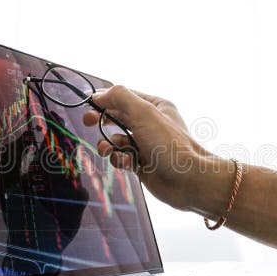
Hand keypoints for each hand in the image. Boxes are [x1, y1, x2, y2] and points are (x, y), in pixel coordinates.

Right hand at [83, 86, 232, 212]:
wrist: (188, 180)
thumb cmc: (171, 145)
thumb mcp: (144, 113)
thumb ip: (120, 98)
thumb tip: (99, 95)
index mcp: (155, 106)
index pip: (124, 97)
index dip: (105, 99)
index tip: (88, 103)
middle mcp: (150, 124)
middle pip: (117, 117)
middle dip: (102, 120)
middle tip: (89, 121)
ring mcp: (145, 144)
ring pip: (116, 140)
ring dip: (108, 144)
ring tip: (108, 149)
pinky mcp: (142, 163)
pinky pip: (121, 157)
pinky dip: (120, 160)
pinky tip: (127, 163)